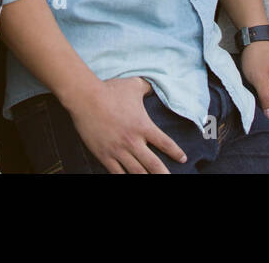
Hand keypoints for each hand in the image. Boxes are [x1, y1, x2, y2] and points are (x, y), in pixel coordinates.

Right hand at [67, 76, 187, 173]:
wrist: (86, 98)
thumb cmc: (110, 90)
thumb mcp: (133, 85)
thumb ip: (147, 87)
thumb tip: (154, 86)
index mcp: (143, 126)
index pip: (165, 143)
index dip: (176, 152)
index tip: (183, 158)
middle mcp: (133, 141)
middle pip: (153, 164)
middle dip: (163, 174)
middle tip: (170, 179)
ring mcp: (118, 150)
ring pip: (137, 172)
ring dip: (146, 178)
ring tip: (152, 182)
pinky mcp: (104, 155)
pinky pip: (117, 172)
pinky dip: (124, 178)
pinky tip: (129, 180)